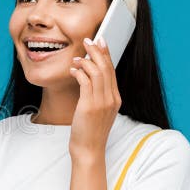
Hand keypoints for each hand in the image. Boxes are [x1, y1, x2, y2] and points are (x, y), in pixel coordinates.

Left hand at [68, 37, 121, 159]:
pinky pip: (86, 82)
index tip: (100, 42)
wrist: (89, 149)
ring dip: (87, 60)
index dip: (106, 54)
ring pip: (97, 72)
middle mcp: (111, 99)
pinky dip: (79, 72)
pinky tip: (73, 70)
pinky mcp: (89, 107)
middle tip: (88, 40)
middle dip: (97, 51)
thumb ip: (97, 95)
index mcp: (115, 99)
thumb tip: (87, 78)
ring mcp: (102, 103)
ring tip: (77, 57)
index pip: (112, 71)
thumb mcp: (98, 111)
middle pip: (107, 68)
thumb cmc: (90, 131)